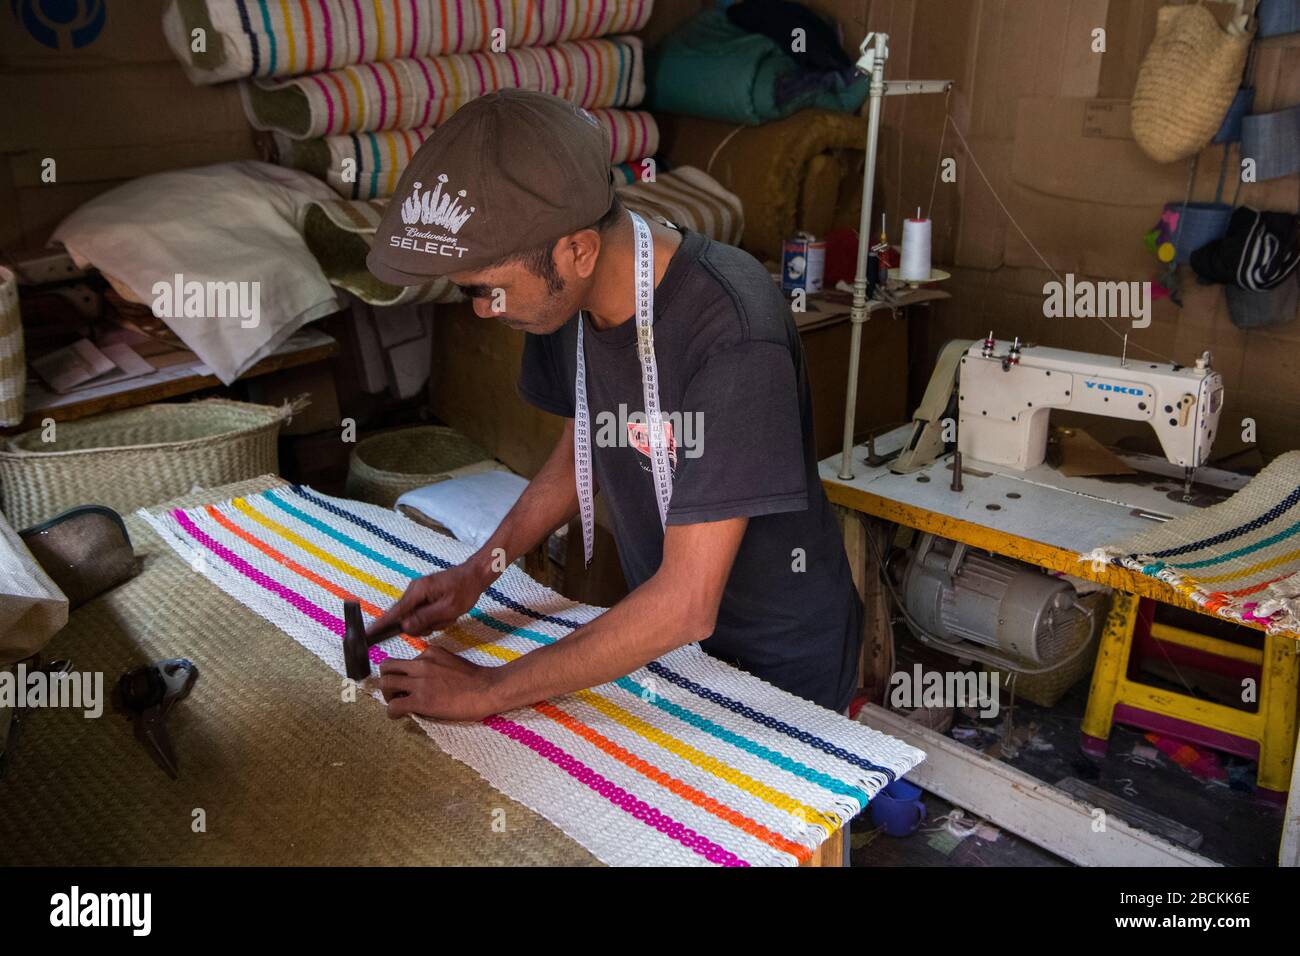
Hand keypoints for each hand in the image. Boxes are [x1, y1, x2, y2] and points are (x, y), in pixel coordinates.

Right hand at [367, 562, 487, 637]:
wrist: (475, 575)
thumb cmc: (464, 590)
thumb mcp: (448, 608)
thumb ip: (425, 618)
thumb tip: (404, 627)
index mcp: (417, 592)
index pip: (394, 612)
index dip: (381, 625)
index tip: (366, 634)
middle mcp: (414, 591)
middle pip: (406, 619)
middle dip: (424, 625)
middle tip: (443, 620)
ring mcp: (418, 594)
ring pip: (417, 619)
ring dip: (433, 622)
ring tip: (449, 615)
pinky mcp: (424, 597)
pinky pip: (423, 614)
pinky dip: (436, 617)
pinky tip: (448, 613)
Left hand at [379, 646, 499, 720]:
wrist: (488, 690)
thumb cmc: (475, 679)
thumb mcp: (450, 660)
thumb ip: (434, 664)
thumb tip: (422, 678)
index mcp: (429, 653)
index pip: (404, 661)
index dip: (402, 674)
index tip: (407, 684)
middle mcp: (421, 663)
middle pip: (387, 667)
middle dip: (387, 681)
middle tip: (395, 693)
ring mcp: (420, 681)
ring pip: (386, 684)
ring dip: (387, 696)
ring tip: (397, 704)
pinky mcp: (421, 700)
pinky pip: (394, 705)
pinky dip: (392, 712)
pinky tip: (399, 716)